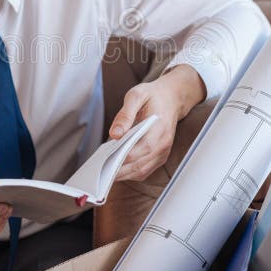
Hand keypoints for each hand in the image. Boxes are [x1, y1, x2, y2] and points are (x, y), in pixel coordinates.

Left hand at [111, 64, 205, 181]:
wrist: (171, 98)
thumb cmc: (152, 96)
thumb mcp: (136, 96)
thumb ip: (125, 115)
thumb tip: (115, 134)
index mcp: (158, 129)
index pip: (139, 150)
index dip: (121, 158)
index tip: (103, 161)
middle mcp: (163, 144)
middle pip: (138, 165)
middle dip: (118, 170)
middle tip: (99, 170)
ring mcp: (163, 152)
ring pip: (141, 172)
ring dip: (123, 174)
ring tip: (105, 171)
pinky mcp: (160, 157)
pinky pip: (144, 171)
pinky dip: (130, 173)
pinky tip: (117, 168)